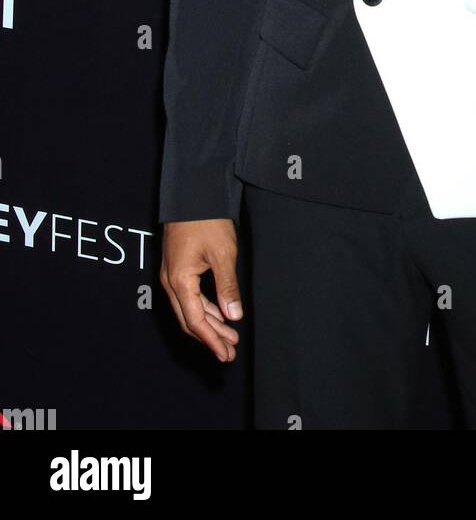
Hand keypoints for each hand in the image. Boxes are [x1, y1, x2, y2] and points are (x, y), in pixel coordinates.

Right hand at [160, 219, 243, 362]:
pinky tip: (219, 315)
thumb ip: (227, 287)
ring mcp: (171, 275)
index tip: (226, 353)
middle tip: (230, 352)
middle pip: (190, 319)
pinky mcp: (177, 268)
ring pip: (189, 309)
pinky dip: (205, 308)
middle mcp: (170, 282)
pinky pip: (189, 296)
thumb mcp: (223, 254)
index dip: (212, 340)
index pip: (196, 321)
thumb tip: (233, 316)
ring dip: (209, 324)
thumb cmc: (207, 220)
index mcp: (179, 281)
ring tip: (229, 337)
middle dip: (210, 337)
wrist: (192, 193)